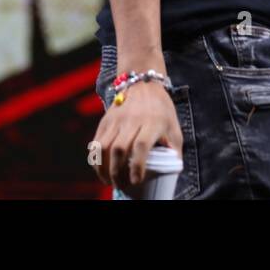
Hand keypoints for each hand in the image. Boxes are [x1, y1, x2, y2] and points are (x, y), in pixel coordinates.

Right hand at [90, 80, 182, 194]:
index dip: (137, 165)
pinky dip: (96, 158)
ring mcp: (116, 119)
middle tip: (120, 185)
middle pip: (119, 148)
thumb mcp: (174, 127)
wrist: (144, 84)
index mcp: (153, 122)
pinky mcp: (105, 119)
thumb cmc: (162, 110)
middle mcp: (132, 119)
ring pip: (104, 146)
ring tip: (108, 180)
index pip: (141, 145)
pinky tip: (100, 168)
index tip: (136, 180)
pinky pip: (96, 142)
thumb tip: (172, 171)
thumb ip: (174, 149)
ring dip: (103, 168)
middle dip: (117, 172)